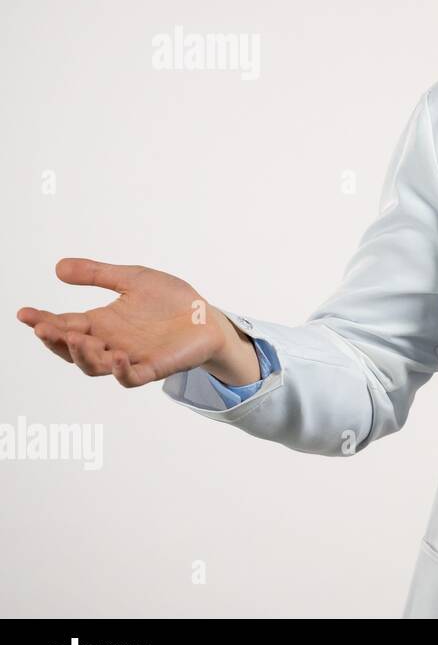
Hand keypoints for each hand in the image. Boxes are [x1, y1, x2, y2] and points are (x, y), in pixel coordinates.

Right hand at [16, 258, 255, 387]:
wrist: (207, 316)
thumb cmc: (170, 300)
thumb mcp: (132, 279)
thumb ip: (97, 274)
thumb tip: (57, 267)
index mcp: (101, 323)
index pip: (64, 324)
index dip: (43, 321)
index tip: (24, 312)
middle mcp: (110, 343)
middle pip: (73, 350)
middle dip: (56, 340)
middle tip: (44, 327)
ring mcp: (131, 358)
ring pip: (96, 366)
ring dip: (83, 354)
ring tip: (77, 337)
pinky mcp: (154, 368)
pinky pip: (133, 377)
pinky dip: (122, 371)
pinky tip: (117, 357)